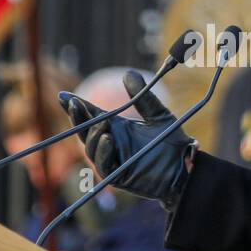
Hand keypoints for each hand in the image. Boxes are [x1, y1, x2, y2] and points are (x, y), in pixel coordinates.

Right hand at [58, 70, 193, 207]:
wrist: (187, 167)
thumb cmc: (172, 142)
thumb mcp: (158, 114)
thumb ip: (143, 96)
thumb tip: (128, 73)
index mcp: (117, 128)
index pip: (91, 116)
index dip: (76, 107)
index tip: (62, 95)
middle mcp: (111, 144)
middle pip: (85, 131)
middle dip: (77, 117)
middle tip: (74, 103)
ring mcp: (114, 161)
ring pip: (92, 148)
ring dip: (93, 134)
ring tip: (102, 121)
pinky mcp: (120, 177)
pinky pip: (105, 166)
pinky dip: (103, 152)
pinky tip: (108, 139)